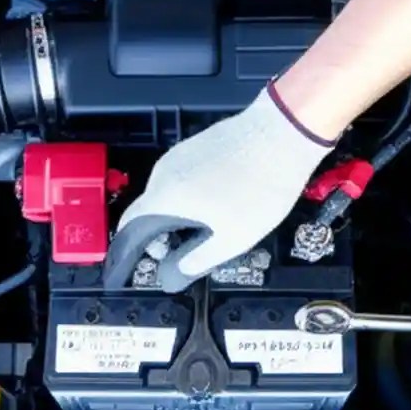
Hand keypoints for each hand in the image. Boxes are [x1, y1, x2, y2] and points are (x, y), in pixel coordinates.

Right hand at [104, 86, 333, 292]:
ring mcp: (179, 155)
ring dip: (174, 217)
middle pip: (146, 212)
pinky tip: (213, 206)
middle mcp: (163, 173)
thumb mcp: (233, 239)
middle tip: (179, 255)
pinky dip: (185, 199)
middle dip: (156, 238)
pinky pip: (179, 179)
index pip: (129, 229)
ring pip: (164, 194)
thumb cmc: (260, 188)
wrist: (284, 132)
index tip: (130, 270)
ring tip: (203, 231)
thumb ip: (197, 260)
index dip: (126, 254)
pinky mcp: (196, 145)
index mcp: (165, 197)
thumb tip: (172, 277)